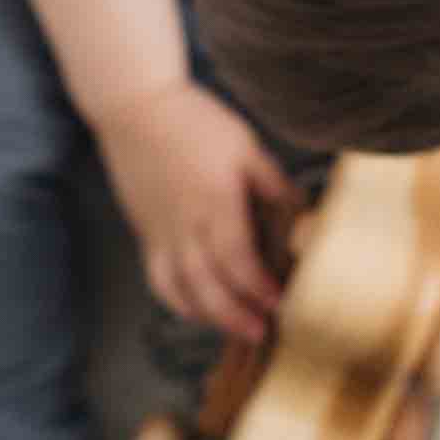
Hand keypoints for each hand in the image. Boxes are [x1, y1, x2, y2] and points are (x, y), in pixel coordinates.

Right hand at [95, 82, 299, 341]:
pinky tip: (198, 310)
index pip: (235, 256)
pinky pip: (158, 278)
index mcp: (213, 199)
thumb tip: (304, 214)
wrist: (136, 107)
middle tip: (260, 332)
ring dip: (206, 316)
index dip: (257, 285)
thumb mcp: (245, 145)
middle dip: (234, 314)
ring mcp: (160, 232)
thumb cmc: (194, 121)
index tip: (279, 302)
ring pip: (178, 288)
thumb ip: (272, 183)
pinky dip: (177, 302)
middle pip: (206, 283)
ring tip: (233, 329)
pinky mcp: (146, 234)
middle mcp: (183, 223)